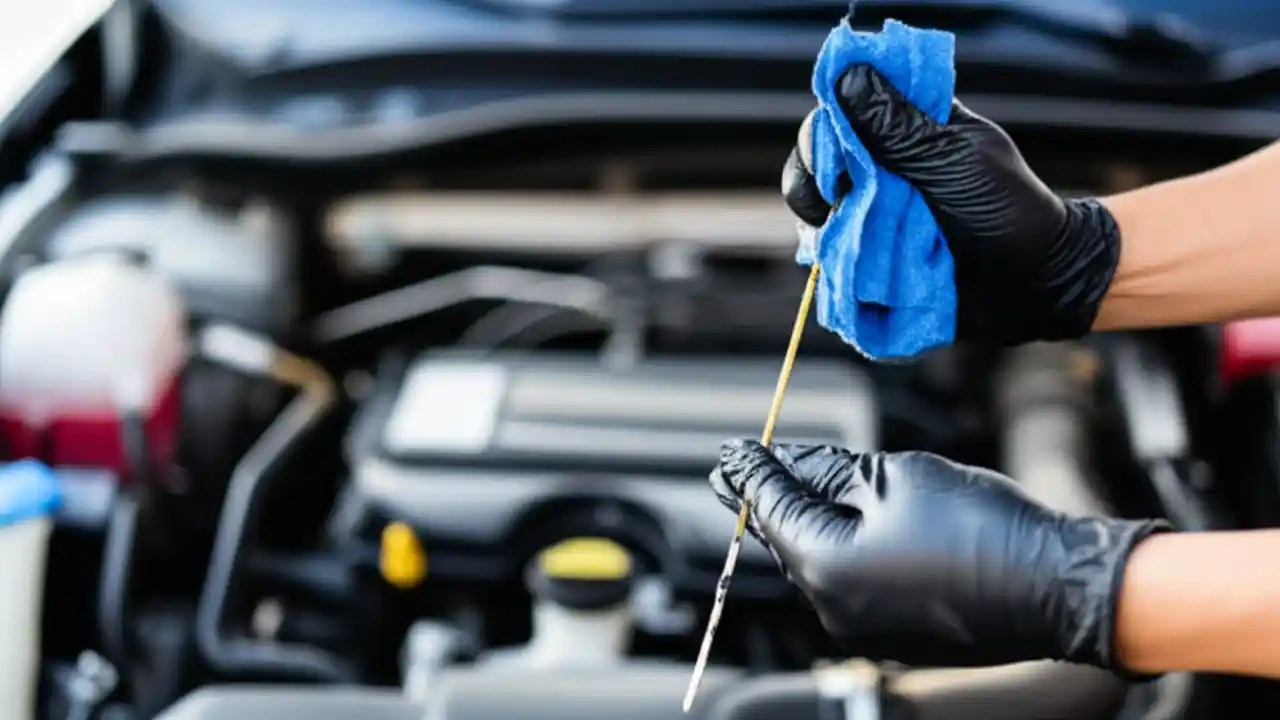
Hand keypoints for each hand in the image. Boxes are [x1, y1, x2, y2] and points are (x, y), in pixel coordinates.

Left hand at [710, 439, 1168, 671]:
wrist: (1056, 588)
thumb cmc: (981, 527)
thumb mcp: (896, 476)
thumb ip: (830, 472)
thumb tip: (789, 463)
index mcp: (825, 566)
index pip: (770, 508)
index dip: (751, 473)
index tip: (732, 452)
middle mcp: (832, 609)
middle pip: (787, 540)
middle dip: (767, 500)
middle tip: (736, 472)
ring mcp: (863, 629)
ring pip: (816, 563)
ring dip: (802, 524)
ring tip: (783, 490)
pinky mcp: (894, 634)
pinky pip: (848, 584)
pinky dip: (837, 549)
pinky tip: (838, 524)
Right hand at [782, 66, 1121, 344]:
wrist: (1030, 285)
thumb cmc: (1007, 213)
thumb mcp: (954, 162)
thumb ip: (899, 128)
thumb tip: (849, 78)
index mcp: (906, 129)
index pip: (842, 114)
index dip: (827, 132)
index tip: (835, 159)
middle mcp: (882, 168)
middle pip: (817, 161)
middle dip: (815, 183)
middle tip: (837, 203)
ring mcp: (871, 213)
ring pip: (813, 208)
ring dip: (819, 223)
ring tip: (844, 238)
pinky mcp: (868, 256)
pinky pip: (827, 252)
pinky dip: (827, 259)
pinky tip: (843, 264)